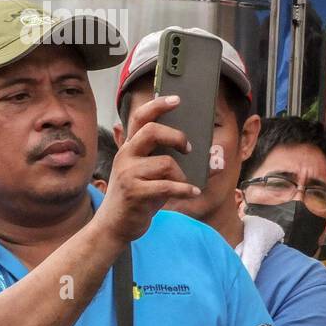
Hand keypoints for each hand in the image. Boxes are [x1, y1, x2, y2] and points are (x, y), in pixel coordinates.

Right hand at [95, 95, 199, 243]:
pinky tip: (192, 192)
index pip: (140, 117)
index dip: (158, 105)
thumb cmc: (139, 198)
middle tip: (188, 148)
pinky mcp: (134, 192)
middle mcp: (126, 156)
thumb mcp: (153, 176)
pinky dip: (185, 189)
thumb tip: (210, 156)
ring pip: (166, 162)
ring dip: (182, 175)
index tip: (177, 99)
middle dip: (176, 136)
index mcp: (130, 148)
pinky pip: (168, 185)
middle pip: (151, 131)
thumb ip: (172, 161)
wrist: (116, 226)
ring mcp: (127, 173)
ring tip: (186, 184)